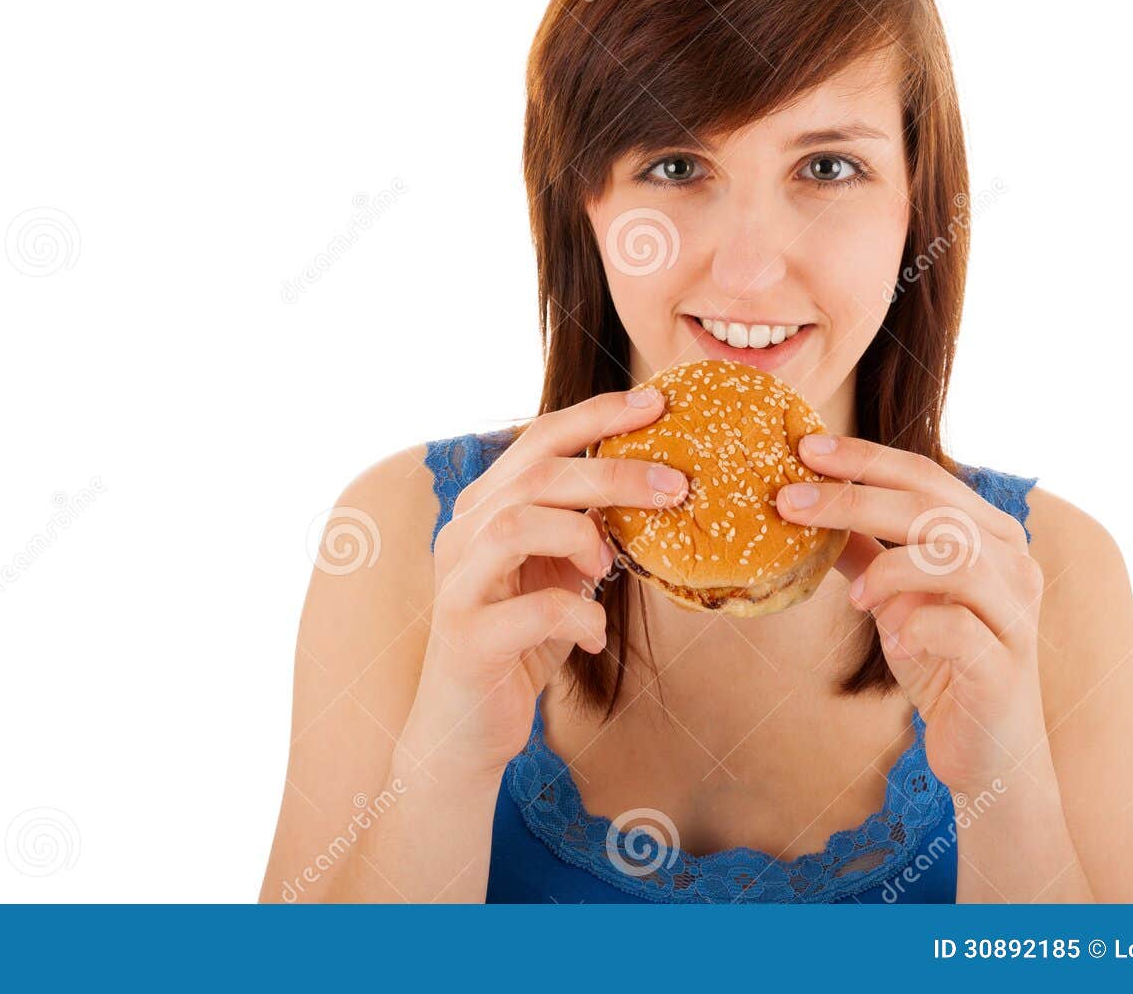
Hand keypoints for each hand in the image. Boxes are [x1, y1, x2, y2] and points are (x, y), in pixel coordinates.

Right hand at [401, 388, 690, 786]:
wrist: (463, 730)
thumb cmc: (517, 645)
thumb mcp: (556, 578)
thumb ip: (583, 534)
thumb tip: (652, 492)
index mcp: (483, 510)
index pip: (538, 440)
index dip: (596, 415)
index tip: (655, 403)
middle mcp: (461, 535)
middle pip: (534, 477)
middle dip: (611, 472)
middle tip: (675, 484)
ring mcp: (457, 585)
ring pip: (516, 524)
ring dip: (581, 535)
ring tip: (612, 565)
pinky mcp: (466, 638)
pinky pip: (530, 610)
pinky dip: (576, 615)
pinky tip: (593, 634)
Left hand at [775, 434, 1048, 794]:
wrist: (990, 749)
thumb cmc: (943, 663)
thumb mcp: (894, 599)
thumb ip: (863, 552)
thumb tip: (803, 506)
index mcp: (988, 534)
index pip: (925, 475)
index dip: (865, 458)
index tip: (805, 449)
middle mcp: (1013, 563)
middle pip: (933, 509)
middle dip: (854, 498)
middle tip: (790, 500)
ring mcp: (1015, 613)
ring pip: (956, 558)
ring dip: (891, 569)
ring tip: (857, 598)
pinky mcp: (1005, 666)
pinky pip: (960, 629)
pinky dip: (918, 626)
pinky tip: (896, 639)